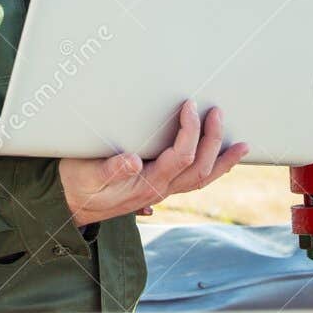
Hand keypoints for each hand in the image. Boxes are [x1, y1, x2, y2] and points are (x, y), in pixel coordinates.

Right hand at [58, 100, 247, 226]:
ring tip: (241, 146)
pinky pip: (193, 180)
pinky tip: (220, 161)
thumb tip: (132, 161)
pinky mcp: (158, 186)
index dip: (190, 131)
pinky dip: (212, 170)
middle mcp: (160, 189)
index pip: (180, 157)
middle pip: (199, 168)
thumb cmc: (78, 186)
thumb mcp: (88, 175)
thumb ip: (110, 169)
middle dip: (213, 139)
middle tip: (217, 112)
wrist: (70, 205)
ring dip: (223, 160)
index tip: (189, 106)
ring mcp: (162, 190)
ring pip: (201, 178)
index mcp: (147, 184)